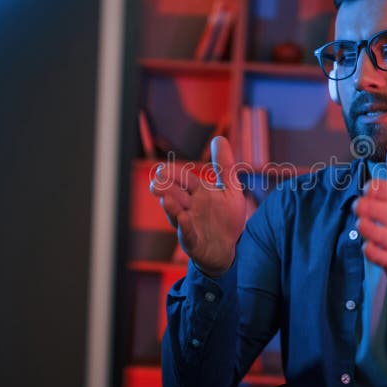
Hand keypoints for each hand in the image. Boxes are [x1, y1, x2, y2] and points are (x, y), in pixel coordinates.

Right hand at [150, 136, 244, 275]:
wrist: (228, 249)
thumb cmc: (225, 218)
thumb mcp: (230, 189)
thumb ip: (225, 166)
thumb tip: (219, 138)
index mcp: (198, 193)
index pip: (185, 179)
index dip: (175, 174)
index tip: (162, 168)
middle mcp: (190, 207)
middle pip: (175, 195)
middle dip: (165, 189)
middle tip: (156, 182)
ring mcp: (189, 224)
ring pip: (176, 214)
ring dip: (170, 207)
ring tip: (164, 199)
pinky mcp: (193, 242)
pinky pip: (187, 234)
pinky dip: (184, 227)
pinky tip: (183, 219)